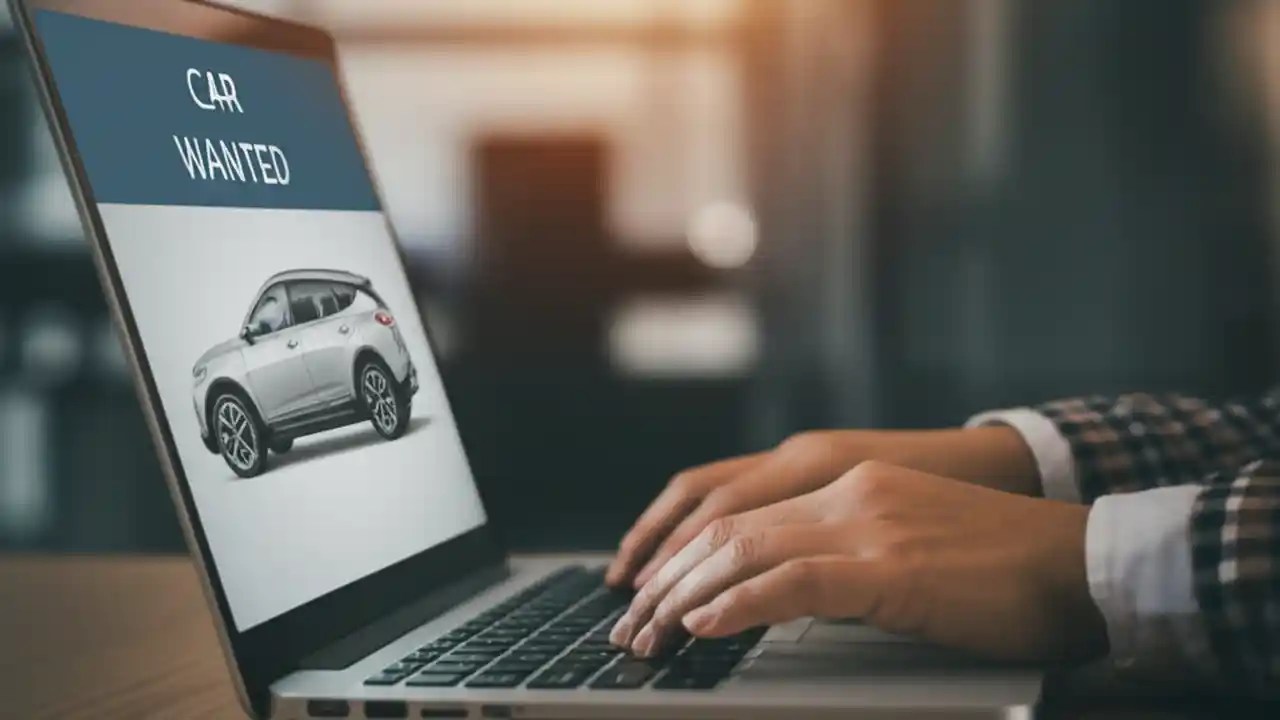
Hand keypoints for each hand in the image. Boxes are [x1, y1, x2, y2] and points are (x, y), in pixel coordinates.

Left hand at [606, 427, 1038, 588]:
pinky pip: (792, 582)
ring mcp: (869, 524)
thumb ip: (847, 555)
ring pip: (743, 551)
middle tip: (630, 626)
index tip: (648, 594)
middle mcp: (849, 492)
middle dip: (666, 579)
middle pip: (725, 528)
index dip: (680, 554)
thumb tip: (784, 592)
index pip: (737, 511)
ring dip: (684, 597)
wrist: (1081, 564)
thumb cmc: (1003, 570)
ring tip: (648, 636)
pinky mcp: (891, 567)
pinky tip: (703, 627)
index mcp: (850, 483)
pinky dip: (737, 604)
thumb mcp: (909, 547)